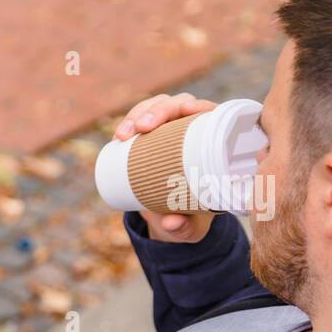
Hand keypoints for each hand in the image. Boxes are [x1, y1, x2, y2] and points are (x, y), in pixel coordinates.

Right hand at [113, 92, 218, 242]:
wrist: (169, 217)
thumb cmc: (192, 216)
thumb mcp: (192, 224)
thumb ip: (185, 227)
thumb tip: (173, 223)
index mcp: (212, 141)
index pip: (208, 113)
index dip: (197, 105)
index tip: (186, 109)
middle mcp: (190, 129)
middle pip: (177, 105)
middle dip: (159, 110)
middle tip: (142, 128)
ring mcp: (166, 130)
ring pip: (154, 109)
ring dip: (138, 115)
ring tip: (123, 135)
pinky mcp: (146, 138)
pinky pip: (137, 122)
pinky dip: (127, 124)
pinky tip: (118, 134)